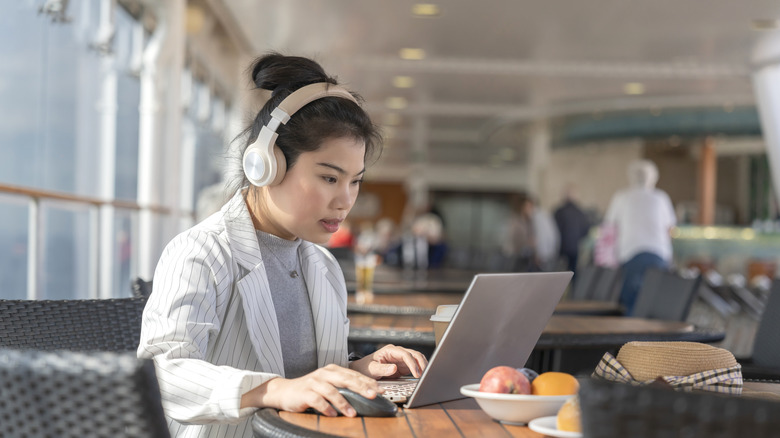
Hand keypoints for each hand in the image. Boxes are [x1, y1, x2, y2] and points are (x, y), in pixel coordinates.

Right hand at [244, 364, 380, 416]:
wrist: (285, 391)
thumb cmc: (311, 389)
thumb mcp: (328, 384)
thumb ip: (344, 387)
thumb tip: (367, 395)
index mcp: (333, 370)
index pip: (354, 375)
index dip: (368, 382)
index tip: (381, 390)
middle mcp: (324, 374)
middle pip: (346, 379)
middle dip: (361, 387)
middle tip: (374, 396)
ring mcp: (314, 382)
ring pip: (332, 391)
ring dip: (343, 403)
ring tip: (352, 413)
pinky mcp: (305, 393)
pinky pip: (317, 400)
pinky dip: (326, 408)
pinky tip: (332, 415)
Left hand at [349, 344, 427, 378]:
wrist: (362, 370)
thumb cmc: (365, 368)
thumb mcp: (371, 369)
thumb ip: (382, 369)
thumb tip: (394, 368)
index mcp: (389, 350)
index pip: (405, 354)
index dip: (412, 363)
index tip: (416, 373)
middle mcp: (397, 353)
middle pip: (414, 354)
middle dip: (422, 364)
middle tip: (425, 375)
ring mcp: (401, 359)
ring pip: (417, 359)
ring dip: (423, 366)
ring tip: (426, 376)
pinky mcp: (403, 366)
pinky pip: (415, 366)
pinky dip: (421, 370)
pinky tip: (423, 376)